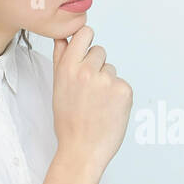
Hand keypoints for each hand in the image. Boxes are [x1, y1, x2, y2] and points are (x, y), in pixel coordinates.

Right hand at [52, 25, 132, 170]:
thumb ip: (62, 59)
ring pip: (112, 69)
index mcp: (68, 67)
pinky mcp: (124, 90)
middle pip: (100, 51)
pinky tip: (108, 110)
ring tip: (97, 104)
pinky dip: (118, 96)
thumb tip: (63, 38)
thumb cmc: (68, 122)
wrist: (82, 150)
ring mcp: (108, 80)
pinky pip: (123, 84)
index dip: (86, 42)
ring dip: (107, 82)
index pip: (84, 33)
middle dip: (97, 66)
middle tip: (89, 91)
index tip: (86, 50)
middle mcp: (88, 71)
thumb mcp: (58, 88)